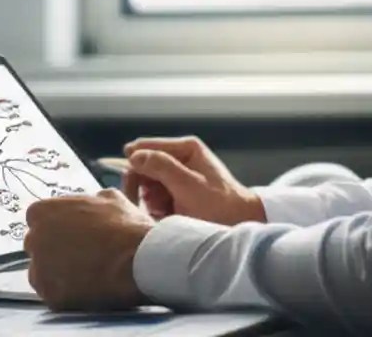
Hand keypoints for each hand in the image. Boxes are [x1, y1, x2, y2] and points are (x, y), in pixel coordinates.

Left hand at [23, 189, 153, 310]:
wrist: (139, 259)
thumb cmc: (126, 226)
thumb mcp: (110, 198)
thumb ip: (90, 200)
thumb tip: (93, 202)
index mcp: (43, 212)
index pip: (38, 218)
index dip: (56, 226)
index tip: (72, 233)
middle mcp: (34, 239)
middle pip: (37, 245)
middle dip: (53, 248)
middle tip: (79, 254)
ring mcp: (39, 269)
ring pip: (42, 272)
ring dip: (57, 272)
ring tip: (85, 273)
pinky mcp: (49, 295)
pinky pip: (52, 293)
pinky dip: (66, 293)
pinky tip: (87, 288)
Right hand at [121, 136, 266, 225]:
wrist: (239, 224)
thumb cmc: (220, 205)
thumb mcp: (188, 185)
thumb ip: (162, 167)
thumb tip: (134, 155)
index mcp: (186, 148)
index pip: (145, 147)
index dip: (134, 164)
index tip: (132, 183)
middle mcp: (181, 158)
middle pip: (144, 166)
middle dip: (145, 185)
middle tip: (156, 201)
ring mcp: (178, 175)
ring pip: (147, 184)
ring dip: (151, 199)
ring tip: (166, 209)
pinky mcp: (177, 192)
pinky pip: (156, 197)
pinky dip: (157, 207)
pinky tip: (168, 214)